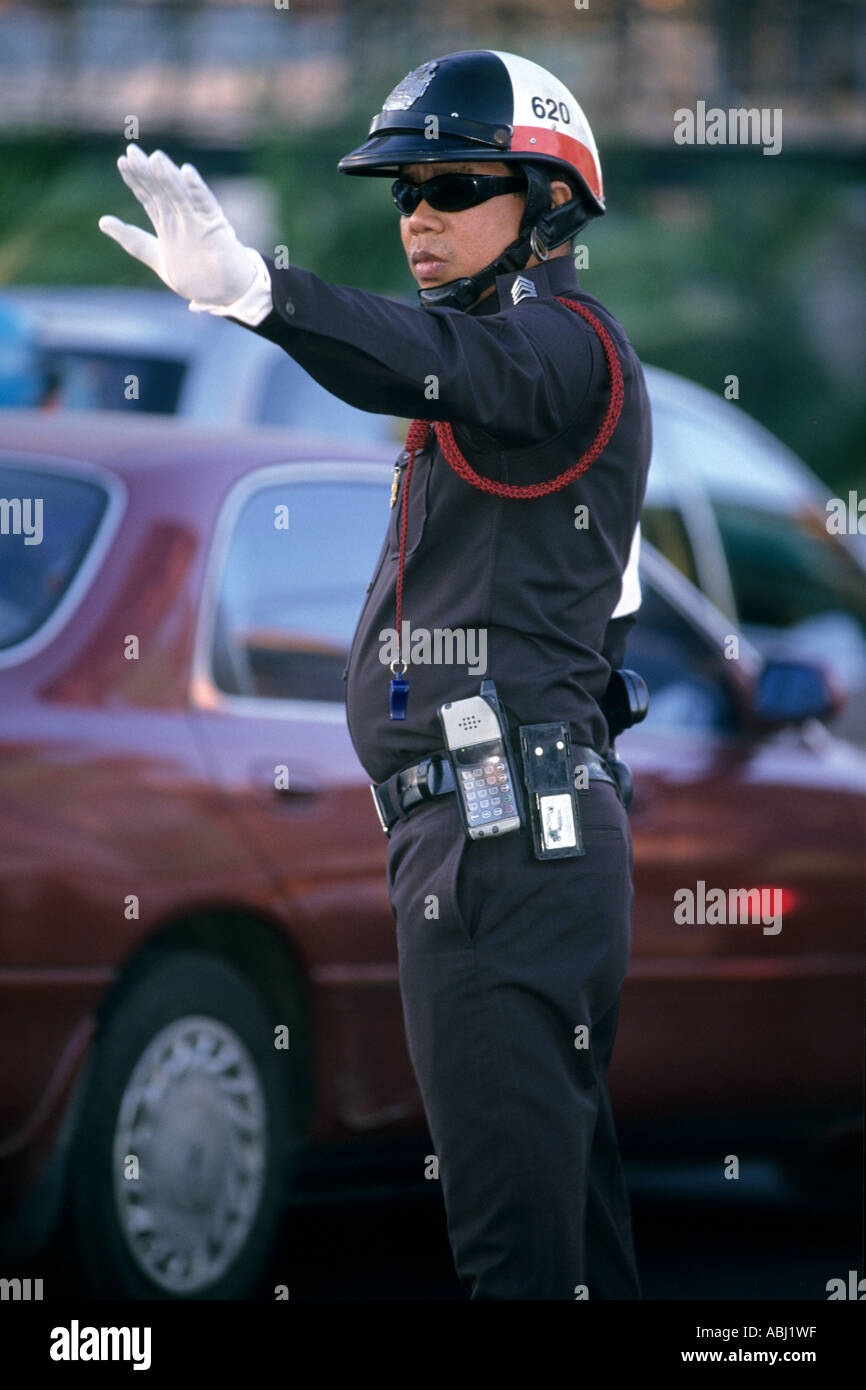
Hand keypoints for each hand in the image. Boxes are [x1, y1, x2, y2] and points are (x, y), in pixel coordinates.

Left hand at [98, 143, 258, 307]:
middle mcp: (181, 217)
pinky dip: (197, 190)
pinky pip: (206, 206)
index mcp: (167, 223)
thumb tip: (102, 221)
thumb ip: (132, 240)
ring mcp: (199, 221)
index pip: (148, 196)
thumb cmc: (195, 275)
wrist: (225, 293)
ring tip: (155, 158)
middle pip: (160, 191)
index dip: (135, 180)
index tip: (122, 161)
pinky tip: (187, 173)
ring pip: (180, 195)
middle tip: (132, 152)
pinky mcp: (216, 228)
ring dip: (168, 177)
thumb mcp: (156, 257)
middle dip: (146, 173)